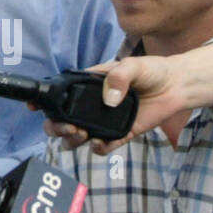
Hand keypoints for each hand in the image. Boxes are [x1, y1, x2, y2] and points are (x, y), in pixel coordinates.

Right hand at [44, 56, 191, 154]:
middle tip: (69, 128)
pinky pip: (102, 146)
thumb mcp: (134, 65)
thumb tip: (109, 99)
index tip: (35, 106)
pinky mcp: (118, 134)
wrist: (177, 87)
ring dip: (72, 140)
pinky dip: (99, 148)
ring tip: (82, 135)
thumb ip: (120, 77)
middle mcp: (90, 105)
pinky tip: (103, 142)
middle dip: (56, 127)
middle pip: (59, 121)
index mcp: (88, 85)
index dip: (44, 100)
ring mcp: (103, 121)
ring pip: (75, 137)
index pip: (59, 93)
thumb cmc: (153, 71)